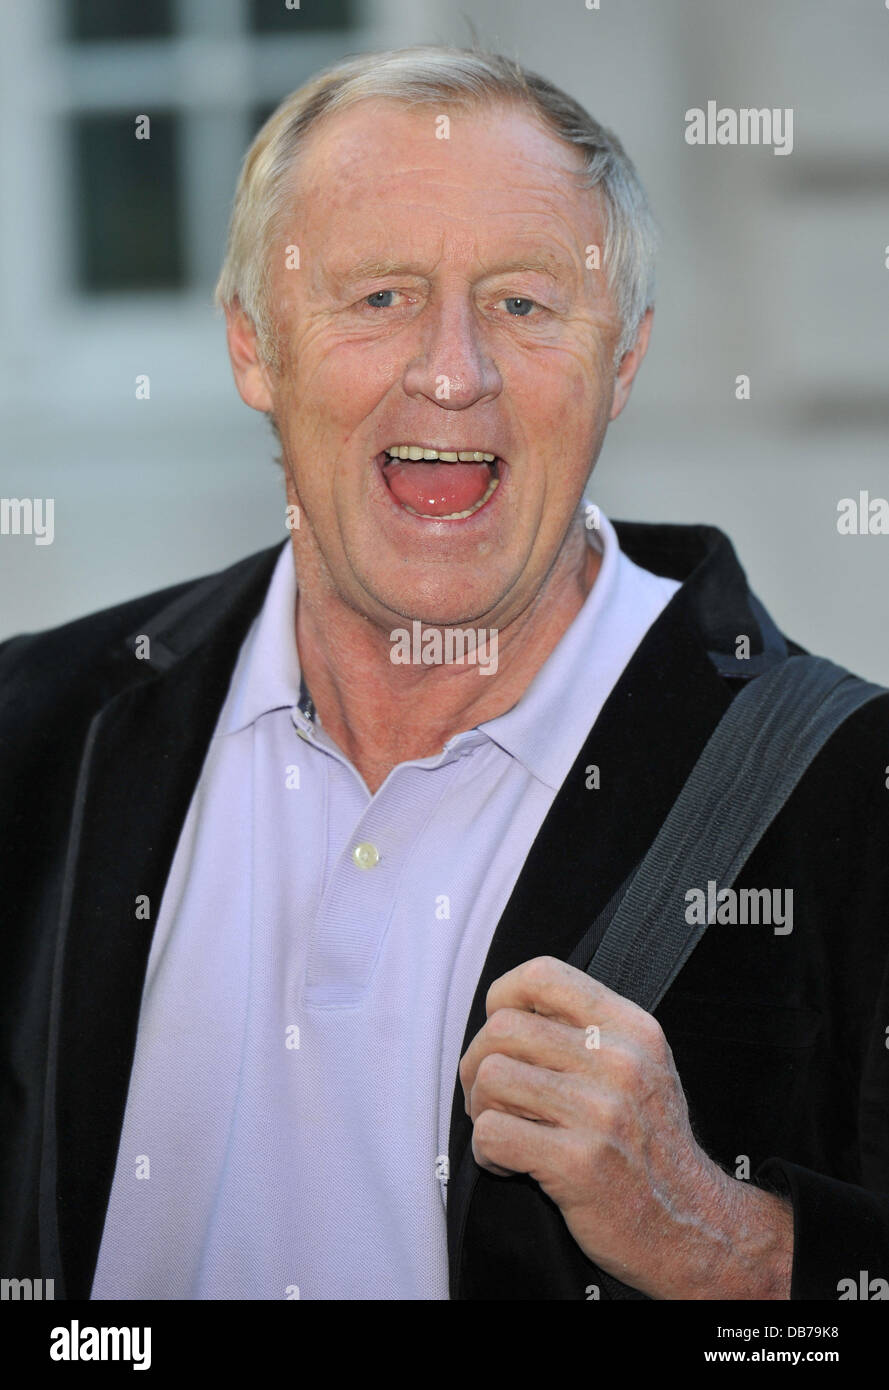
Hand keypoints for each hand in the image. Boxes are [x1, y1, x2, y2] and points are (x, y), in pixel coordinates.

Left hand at [458, 955, 792, 1298]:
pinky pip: (492, 1133)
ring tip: (506, 1129)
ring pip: (490, 1077)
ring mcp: (600, 1112)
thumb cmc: (651, 1146)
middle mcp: (619, 1062)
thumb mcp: (639, 1066)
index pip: (543, 975)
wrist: (691, 1224)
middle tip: (490, 1096)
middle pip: (502, 1029)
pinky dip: (486, 1152)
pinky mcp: (578, 1162)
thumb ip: (587, 1030)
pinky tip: (510, 1163)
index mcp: (631, 1028)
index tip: (499, 1031)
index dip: (502, 997)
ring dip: (481, 1110)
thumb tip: (508, 1009)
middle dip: (477, 1064)